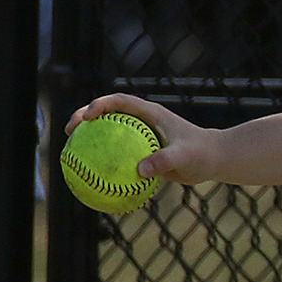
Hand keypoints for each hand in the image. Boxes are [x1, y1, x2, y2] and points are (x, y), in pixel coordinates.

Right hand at [67, 93, 218, 184]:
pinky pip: (117, 155)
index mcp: (150, 113)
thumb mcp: (185, 156)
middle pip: (107, 114)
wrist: (213, 160)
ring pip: (108, 134)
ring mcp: (140, 136)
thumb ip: (164, 160)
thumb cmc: (201, 154)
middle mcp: (142, 121)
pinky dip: (103, 162)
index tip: (87, 118)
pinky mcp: (141, 151)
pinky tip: (91, 180)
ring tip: (69, 154)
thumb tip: (140, 171)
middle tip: (68, 132)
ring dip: (88, 140)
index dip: (101, 105)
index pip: (120, 102)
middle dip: (83, 117)